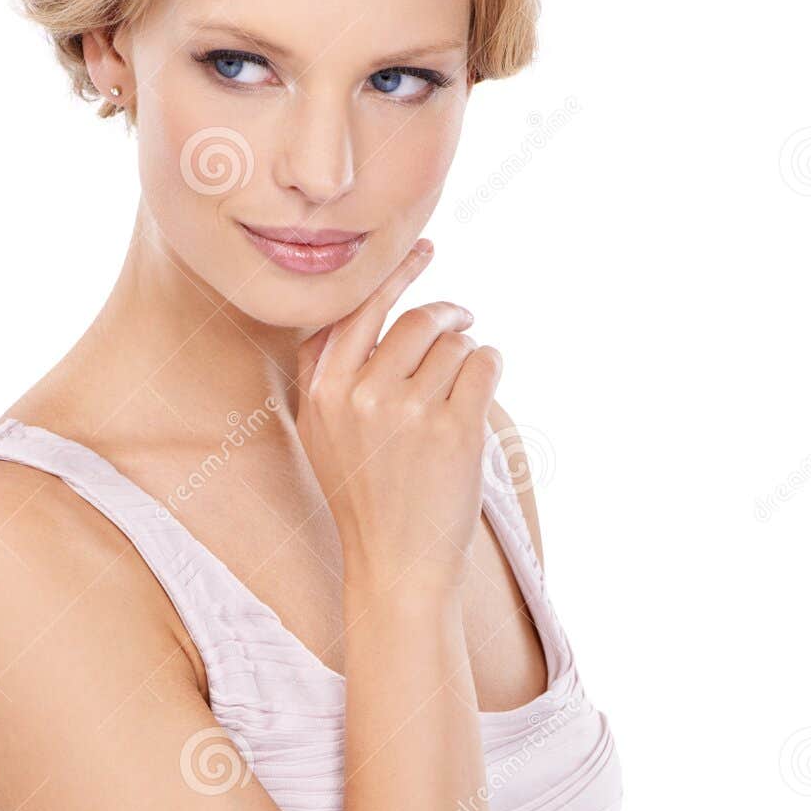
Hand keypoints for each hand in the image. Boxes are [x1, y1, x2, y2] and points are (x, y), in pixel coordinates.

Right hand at [294, 239, 502, 604]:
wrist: (395, 562)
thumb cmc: (362, 492)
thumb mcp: (320, 430)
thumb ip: (326, 369)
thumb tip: (362, 305)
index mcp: (323, 390)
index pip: (360, 308)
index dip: (396, 273)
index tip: (424, 248)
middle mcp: (360, 394)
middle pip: (417, 319)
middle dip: (449, 315)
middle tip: (463, 320)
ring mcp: (408, 411)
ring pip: (455, 342)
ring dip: (468, 352)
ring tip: (461, 384)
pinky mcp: (454, 429)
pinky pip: (485, 363)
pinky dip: (490, 365)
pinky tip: (481, 387)